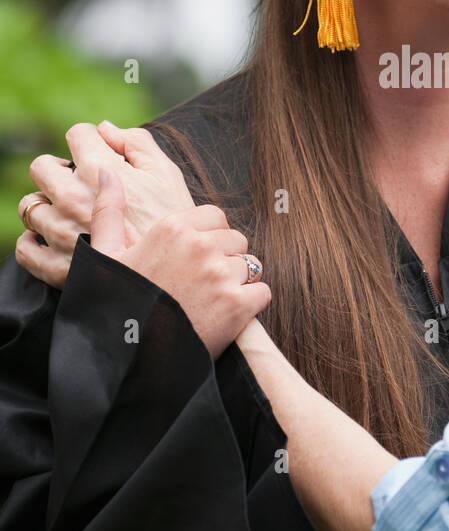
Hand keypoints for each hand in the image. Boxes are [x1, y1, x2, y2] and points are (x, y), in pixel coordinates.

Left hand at [16, 120, 194, 289]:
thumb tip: (105, 129)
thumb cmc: (176, 223)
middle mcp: (73, 198)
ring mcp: (61, 233)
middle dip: (59, 170)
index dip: (91, 140)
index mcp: (99, 170)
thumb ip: (136, 142)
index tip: (100, 155)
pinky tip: (53, 240)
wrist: (175, 278)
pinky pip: (26, 249)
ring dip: (47, 207)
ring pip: (30, 207)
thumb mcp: (166, 174)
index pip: (77, 134)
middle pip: (41, 167)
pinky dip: (35, 243)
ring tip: (69, 215)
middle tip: (79, 184)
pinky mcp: (57, 266)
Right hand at [92, 167, 269, 357]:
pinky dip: (250, 305)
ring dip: (239, 282)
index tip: (193, 259)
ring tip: (212, 301)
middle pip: (236, 240)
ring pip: (251, 265)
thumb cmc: (115, 305)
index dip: (209, 237)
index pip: (216, 216)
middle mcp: (201, 246)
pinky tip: (225, 316)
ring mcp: (222, 275)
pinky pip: (262, 292)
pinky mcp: (239, 305)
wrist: (128, 358)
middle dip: (224, 259)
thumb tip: (107, 172)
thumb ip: (109, 209)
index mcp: (172, 228)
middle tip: (201, 285)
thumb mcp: (104, 254)